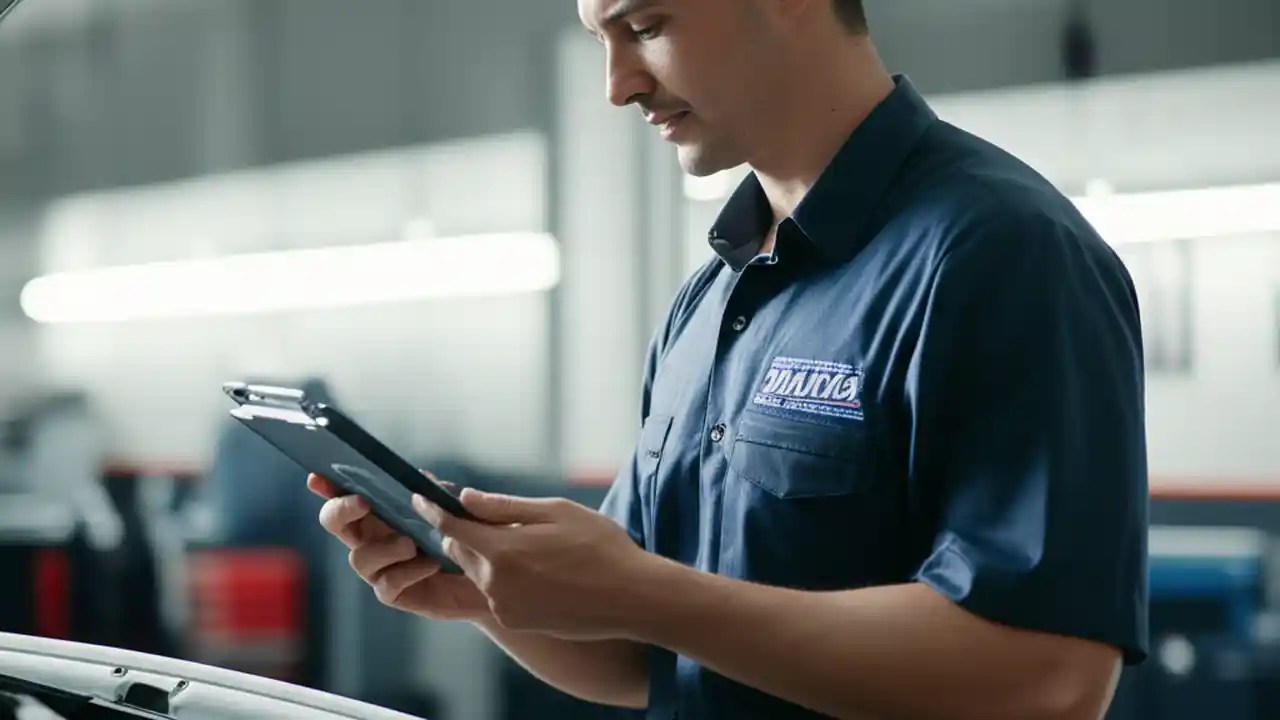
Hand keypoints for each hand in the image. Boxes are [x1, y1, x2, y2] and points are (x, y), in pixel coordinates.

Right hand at [308, 473, 489, 621]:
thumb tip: (423, 478)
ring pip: (358, 558)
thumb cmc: (471, 536)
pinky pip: (386, 584)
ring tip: (412, 543)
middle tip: (363, 502)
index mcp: (382, 511)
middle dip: (340, 510)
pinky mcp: (395, 593)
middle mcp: (373, 538)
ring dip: (384, 548)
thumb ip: (440, 495)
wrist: (493, 577)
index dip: (327, 486)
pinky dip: (407, 572)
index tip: (318, 477)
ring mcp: (380, 567)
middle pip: (335, 523)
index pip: (346, 494)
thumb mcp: (460, 509)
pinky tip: (431, 564)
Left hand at [413, 489, 656, 639]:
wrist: (631, 597)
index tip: (420, 496)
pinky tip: (540, 571)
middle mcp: (496, 583)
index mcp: (503, 551)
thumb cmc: (600, 547)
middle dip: (470, 532)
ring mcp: (505, 606)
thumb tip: (466, 498)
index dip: (432, 508)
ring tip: (532, 547)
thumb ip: (505, 507)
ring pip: (480, 572)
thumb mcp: (556, 512)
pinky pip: (497, 593)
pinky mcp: (517, 621)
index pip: (450, 526)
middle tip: (499, 518)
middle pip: (461, 550)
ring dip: (491, 556)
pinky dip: (505, 578)